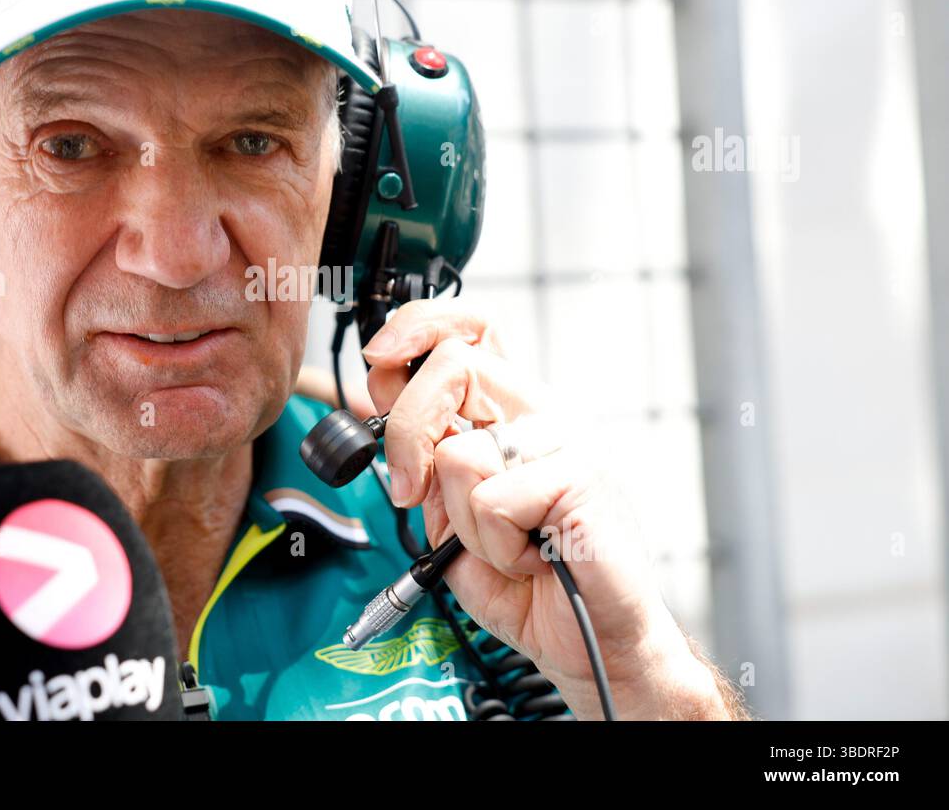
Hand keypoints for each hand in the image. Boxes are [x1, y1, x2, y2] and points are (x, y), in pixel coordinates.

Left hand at [361, 299, 741, 719]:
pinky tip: (529, 561)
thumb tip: (378, 405)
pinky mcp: (581, 476)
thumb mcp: (450, 515)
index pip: (473, 328)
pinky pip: (491, 500)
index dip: (419, 325)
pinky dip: (494, 546)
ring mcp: (567, 440)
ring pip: (461, 450)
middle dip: (407, 431)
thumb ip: (424, 460)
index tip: (380, 357)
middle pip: (454, 365)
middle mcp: (543, 413)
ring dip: (461, 520)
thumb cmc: (527, 583)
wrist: (590, 643)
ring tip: (504, 547)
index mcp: (512, 413)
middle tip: (408, 491)